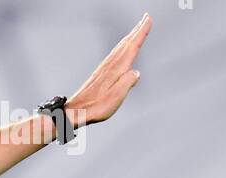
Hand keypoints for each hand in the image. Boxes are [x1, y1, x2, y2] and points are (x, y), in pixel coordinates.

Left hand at [67, 12, 151, 128]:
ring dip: (130, 36)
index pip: (132, 47)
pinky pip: (115, 53)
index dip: (141, 33)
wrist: (77, 110)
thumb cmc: (96, 107)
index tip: (148, 20)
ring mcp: (105, 67)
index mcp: (117, 69)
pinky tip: (122, 48)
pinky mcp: (101, 73)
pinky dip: (121, 46)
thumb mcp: (116, 97)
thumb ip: (127, 83)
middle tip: (145, 18)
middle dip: (137, 30)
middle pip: (127, 43)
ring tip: (137, 29)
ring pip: (120, 47)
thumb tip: (136, 73)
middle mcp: (111, 65)